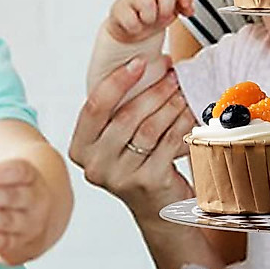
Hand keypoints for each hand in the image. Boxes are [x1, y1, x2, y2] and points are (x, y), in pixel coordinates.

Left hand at [0, 160, 55, 265]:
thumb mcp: (1, 178)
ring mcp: (31, 223)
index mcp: (30, 177)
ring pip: (8, 220)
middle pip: (12, 197)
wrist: (33, 222)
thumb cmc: (9, 193)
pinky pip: (8, 242)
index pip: (18, 172)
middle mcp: (35, 199)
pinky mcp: (22, 243)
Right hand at [69, 56, 195, 218]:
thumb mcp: (117, 137)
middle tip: (170, 74)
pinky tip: (188, 110)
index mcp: (81, 148)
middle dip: (152, 90)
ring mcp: (121, 177)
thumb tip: (145, 62)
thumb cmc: (137, 162)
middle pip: (125, 117)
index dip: (117, 81)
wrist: (157, 206)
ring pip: (149, 128)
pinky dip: (181, 121)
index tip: (138, 62)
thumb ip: (118, 108)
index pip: (94, 107)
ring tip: (181, 88)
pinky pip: (168, 141)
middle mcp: (96, 165)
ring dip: (169, 103)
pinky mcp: (149, 182)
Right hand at [105, 0, 193, 44]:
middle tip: (163, 17)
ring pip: (146, 1)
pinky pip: (130, 19)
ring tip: (147, 22)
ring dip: (150, 17)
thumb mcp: (171, 11)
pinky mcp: (119, 9)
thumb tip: (190, 10)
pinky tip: (134, 27)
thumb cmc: (153, 16)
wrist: (129, 28)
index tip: (186, 10)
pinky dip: (135, 28)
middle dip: (167, 7)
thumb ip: (183, 7)